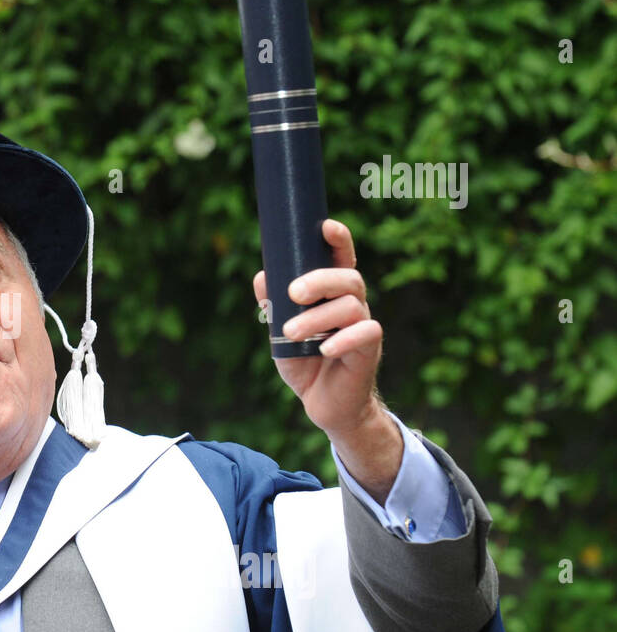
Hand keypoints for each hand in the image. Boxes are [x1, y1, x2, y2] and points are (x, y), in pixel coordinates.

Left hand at [251, 218, 383, 439]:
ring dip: (318, 317)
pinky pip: (366, 334)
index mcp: (332, 295)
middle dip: (321, 280)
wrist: (323, 404)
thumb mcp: (280, 333)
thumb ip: (273, 306)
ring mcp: (363, 327)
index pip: (340, 260)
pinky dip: (343, 339)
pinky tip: (323, 350)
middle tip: (293, 294)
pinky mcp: (369, 351)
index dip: (338, 241)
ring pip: (351, 307)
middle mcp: (352, 305)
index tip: (326, 226)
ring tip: (291, 333)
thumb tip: (261, 276)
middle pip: (348, 278)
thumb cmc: (304, 362)